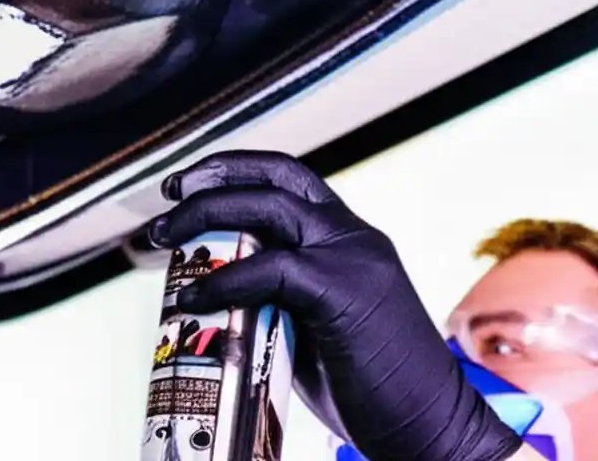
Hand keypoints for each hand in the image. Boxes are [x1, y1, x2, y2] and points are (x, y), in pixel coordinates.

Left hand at [148, 151, 519, 460]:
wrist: (429, 428)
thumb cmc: (368, 387)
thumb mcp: (312, 326)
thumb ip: (274, 299)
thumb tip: (211, 294)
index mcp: (347, 239)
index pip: (288, 179)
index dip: (235, 169)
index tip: (188, 185)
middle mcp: (352, 236)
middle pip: (276, 175)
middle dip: (214, 174)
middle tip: (169, 194)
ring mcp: (352, 259)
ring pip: (269, 207)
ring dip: (207, 213)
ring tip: (168, 238)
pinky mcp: (344, 293)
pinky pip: (271, 269)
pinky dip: (225, 280)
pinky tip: (194, 299)